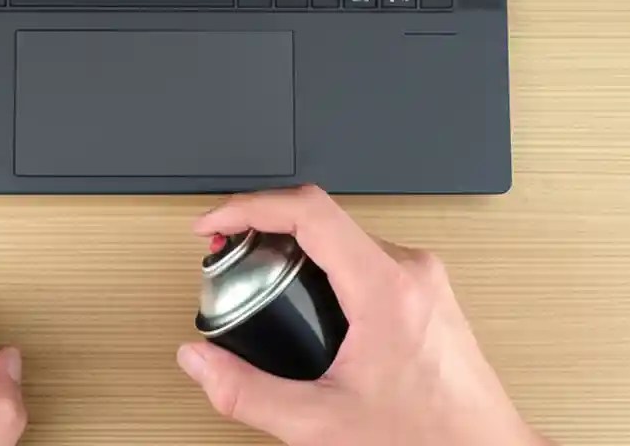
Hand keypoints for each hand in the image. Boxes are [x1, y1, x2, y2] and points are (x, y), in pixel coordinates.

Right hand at [177, 186, 549, 445]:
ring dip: (293, 245)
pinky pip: (363, 255)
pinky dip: (322, 264)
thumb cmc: (429, 438)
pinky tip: (303, 295)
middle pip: (322, 217)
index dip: (250, 206)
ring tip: (256, 272)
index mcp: (386, 288)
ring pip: (343, 234)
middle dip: (262, 227)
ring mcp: (422, 277)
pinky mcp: (425, 291)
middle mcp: (410, 270)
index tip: (216, 221)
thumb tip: (200, 361)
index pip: (309, 211)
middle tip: (226, 252)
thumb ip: (249, 393)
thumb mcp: (323, 425)